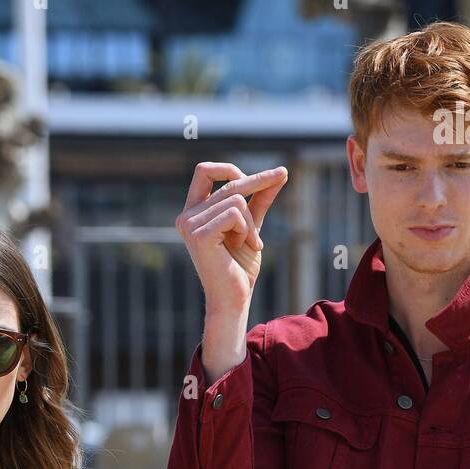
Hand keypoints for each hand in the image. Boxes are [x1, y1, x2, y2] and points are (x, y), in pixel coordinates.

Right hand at [175, 162, 287, 316]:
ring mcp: (189, 226)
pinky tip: (244, 247)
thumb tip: (280, 172)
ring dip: (252, 223)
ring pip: (235, 199)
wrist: (234, 300)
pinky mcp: (199, 236)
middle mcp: (186, 217)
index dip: (229, 168)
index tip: (257, 176)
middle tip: (282, 175)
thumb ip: (260, 200)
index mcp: (192, 212)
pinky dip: (247, 229)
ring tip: (250, 244)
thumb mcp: (251, 227)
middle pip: (228, 184)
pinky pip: (234, 214)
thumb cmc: (239, 268)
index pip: (204, 171)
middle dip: (259, 181)